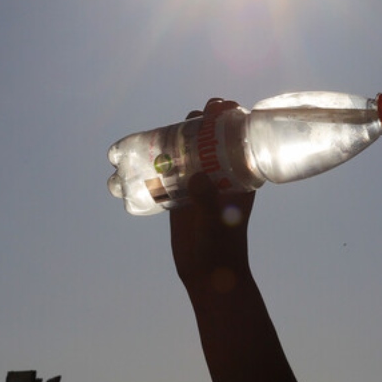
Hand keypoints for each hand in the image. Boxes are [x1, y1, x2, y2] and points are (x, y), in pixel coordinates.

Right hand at [170, 98, 255, 292]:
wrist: (208, 274)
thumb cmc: (221, 246)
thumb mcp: (217, 221)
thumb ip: (208, 200)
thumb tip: (196, 178)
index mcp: (238, 175)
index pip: (237, 137)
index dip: (230, 117)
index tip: (219, 107)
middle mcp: (219, 175)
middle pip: (210, 138)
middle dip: (201, 122)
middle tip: (192, 118)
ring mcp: (198, 183)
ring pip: (187, 150)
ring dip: (176, 137)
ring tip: (166, 132)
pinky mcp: (179, 195)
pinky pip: (168, 170)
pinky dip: (157, 159)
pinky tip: (143, 153)